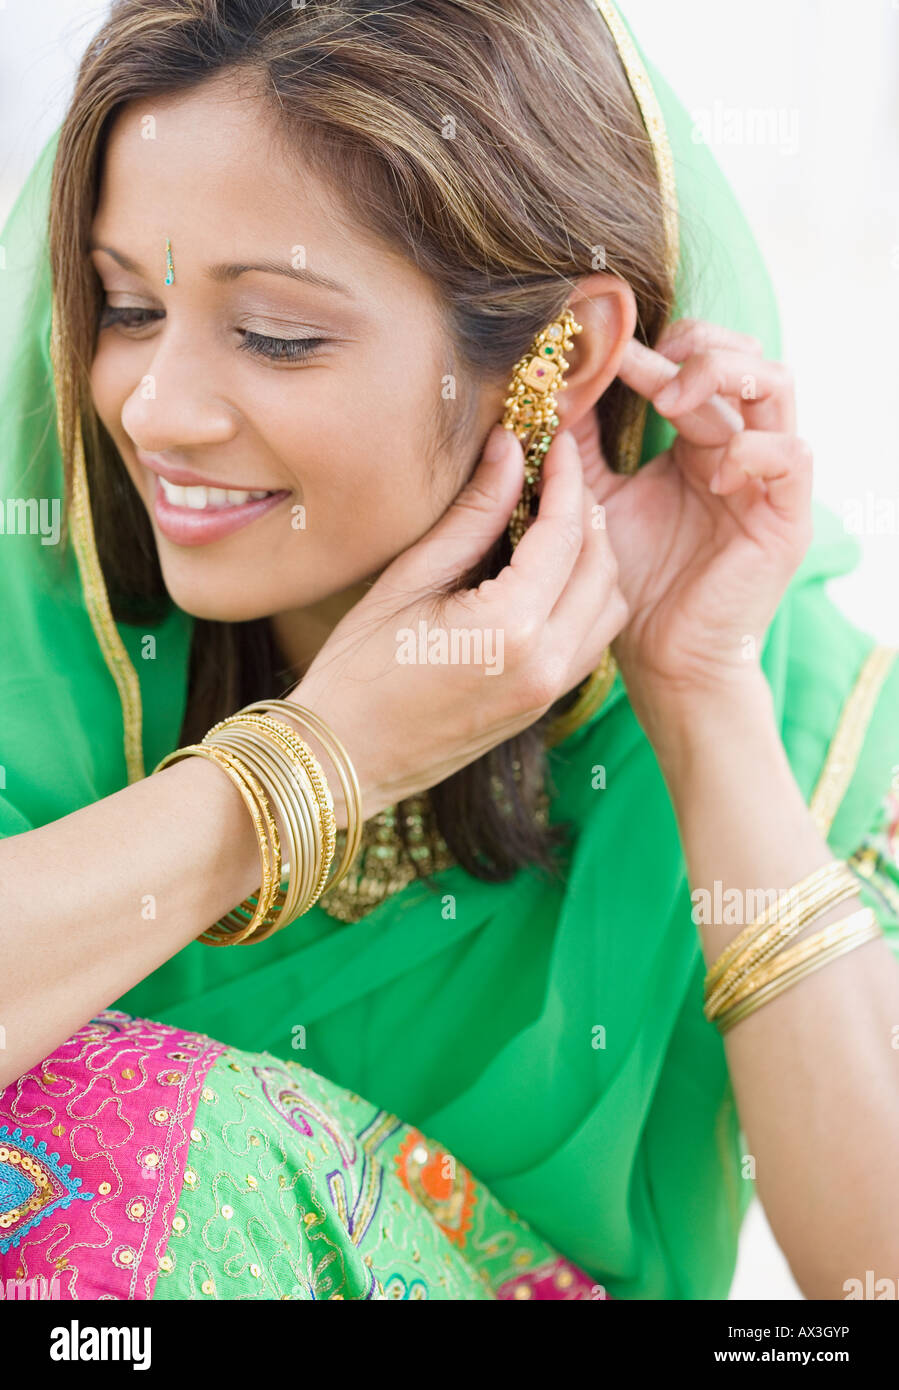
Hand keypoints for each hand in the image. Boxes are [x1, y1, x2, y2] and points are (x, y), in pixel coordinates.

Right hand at [288, 423, 628, 820]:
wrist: (341, 759)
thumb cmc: (357, 672)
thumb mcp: (408, 580)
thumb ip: (472, 515)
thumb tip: (510, 451)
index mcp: (513, 628)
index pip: (566, 532)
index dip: (567, 476)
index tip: (556, 440)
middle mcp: (546, 663)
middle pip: (601, 565)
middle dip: (586, 511)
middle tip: (554, 473)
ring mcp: (550, 691)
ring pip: (609, 606)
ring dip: (594, 557)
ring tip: (552, 521)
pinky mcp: (543, 706)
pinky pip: (590, 640)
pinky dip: (584, 596)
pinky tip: (545, 573)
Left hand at [575, 319, 813, 727]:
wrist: (663, 659)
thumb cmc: (632, 584)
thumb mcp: (595, 502)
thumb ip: (579, 449)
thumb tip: (552, 390)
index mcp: (700, 441)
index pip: (696, 363)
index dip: (657, 346)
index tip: (605, 346)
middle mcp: (740, 449)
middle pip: (743, 357)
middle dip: (695, 348)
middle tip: (641, 364)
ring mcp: (768, 481)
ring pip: (777, 386)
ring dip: (724, 377)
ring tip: (671, 400)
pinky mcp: (786, 519)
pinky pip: (791, 457)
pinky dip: (751, 449)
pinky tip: (709, 472)